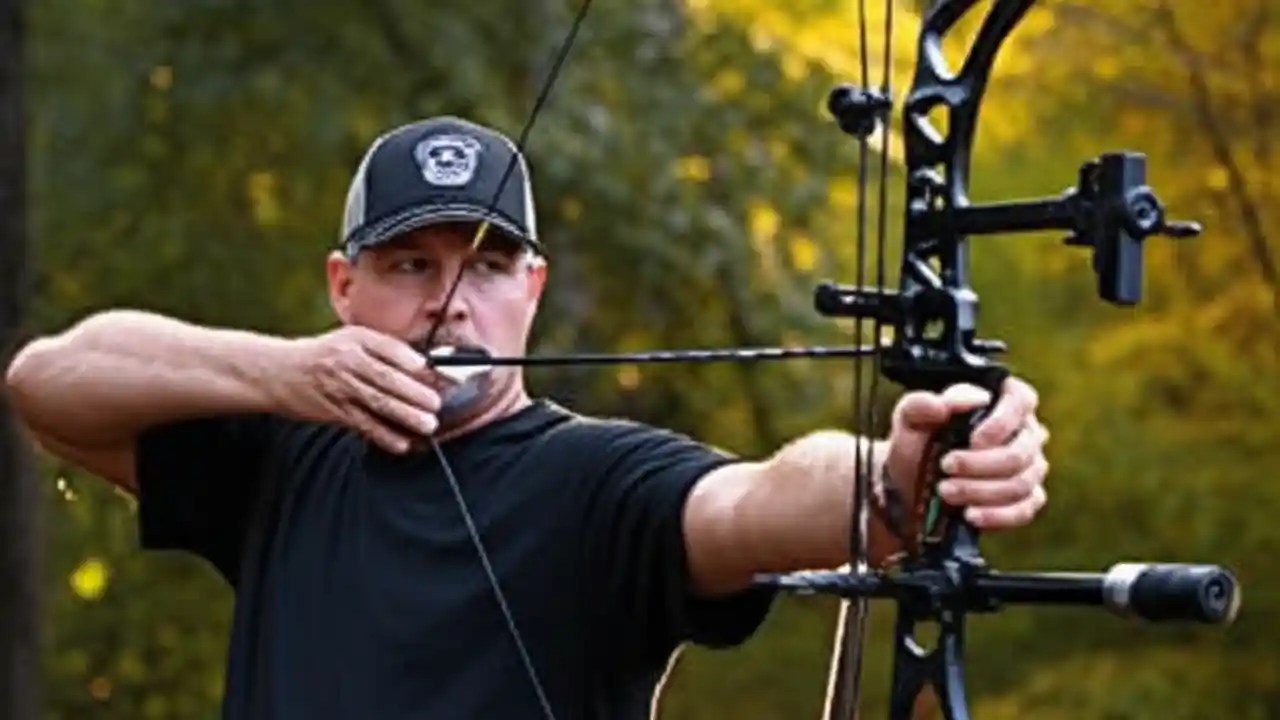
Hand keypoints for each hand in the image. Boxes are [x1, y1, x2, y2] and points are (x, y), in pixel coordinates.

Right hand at [280, 326, 441, 453]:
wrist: (278, 372)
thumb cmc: (323, 355)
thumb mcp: (350, 340)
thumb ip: (383, 349)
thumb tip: (423, 367)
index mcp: (357, 339)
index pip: (390, 348)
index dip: (414, 362)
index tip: (434, 374)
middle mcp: (348, 361)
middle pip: (387, 378)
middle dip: (415, 393)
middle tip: (436, 404)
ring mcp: (340, 387)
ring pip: (377, 403)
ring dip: (405, 416)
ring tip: (428, 425)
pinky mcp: (333, 411)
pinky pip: (363, 424)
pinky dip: (383, 435)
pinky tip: (401, 443)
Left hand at [882, 376, 1048, 529]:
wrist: (912, 484)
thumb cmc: (918, 443)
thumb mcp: (909, 420)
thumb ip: (920, 405)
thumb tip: (943, 405)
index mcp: (1003, 401)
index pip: (1021, 401)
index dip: (1001, 422)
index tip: (972, 440)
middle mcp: (1025, 432)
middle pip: (1020, 452)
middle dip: (980, 465)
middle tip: (945, 467)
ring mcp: (1031, 467)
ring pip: (1021, 483)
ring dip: (980, 491)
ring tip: (946, 491)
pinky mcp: (1028, 499)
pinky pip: (1024, 510)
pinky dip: (995, 515)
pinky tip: (970, 514)